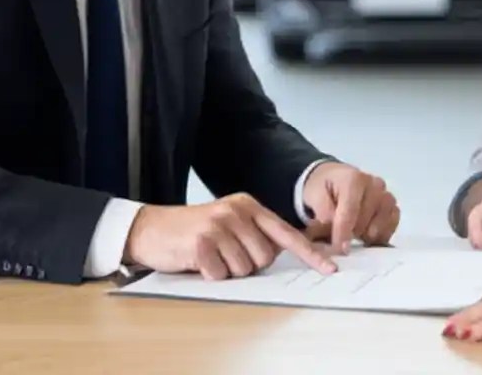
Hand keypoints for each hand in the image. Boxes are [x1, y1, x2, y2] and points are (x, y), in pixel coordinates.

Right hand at [123, 193, 335, 279]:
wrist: (152, 228)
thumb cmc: (195, 231)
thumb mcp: (229, 222)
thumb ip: (256, 233)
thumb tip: (286, 253)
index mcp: (249, 206)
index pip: (286, 233)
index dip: (309, 253)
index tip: (330, 267)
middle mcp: (237, 211)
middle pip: (265, 258)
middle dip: (248, 265)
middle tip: (225, 254)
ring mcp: (219, 225)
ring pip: (244, 269)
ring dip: (227, 271)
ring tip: (211, 256)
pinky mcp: (202, 242)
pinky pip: (221, 274)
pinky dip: (210, 274)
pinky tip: (198, 261)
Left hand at [302, 162, 399, 252]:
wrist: (334, 179)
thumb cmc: (323, 188)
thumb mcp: (314, 196)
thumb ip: (324, 214)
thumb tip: (338, 235)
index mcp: (354, 179)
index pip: (350, 210)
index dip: (344, 232)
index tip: (339, 248)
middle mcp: (375, 185)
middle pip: (366, 220)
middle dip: (352, 233)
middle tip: (340, 237)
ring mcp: (386, 195)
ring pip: (381, 224)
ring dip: (367, 234)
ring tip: (354, 235)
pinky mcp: (392, 207)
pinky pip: (392, 225)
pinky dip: (381, 234)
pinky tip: (368, 236)